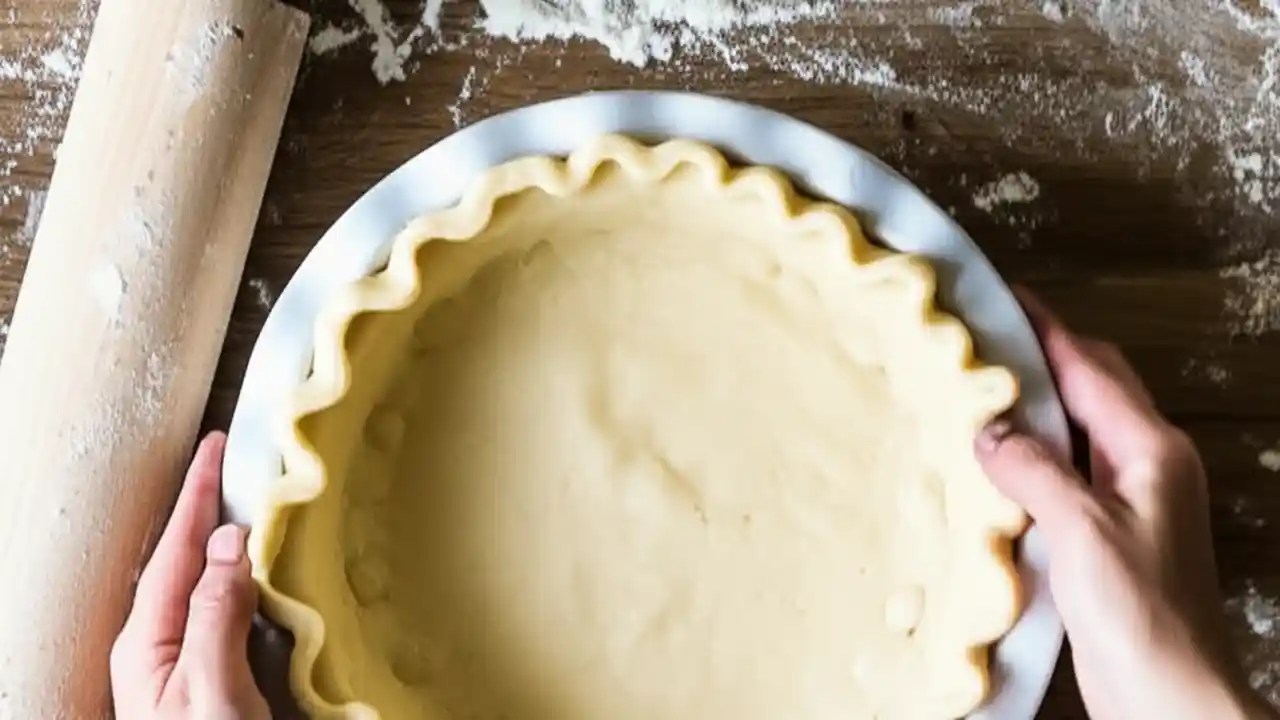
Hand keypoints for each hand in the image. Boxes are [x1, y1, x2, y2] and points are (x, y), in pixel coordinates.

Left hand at [110, 432, 268, 718]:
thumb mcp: (211, 691)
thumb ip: (216, 615)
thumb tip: (231, 542)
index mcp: (147, 644)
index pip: (174, 549)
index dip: (196, 495)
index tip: (216, 445)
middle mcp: (164, 646)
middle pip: (184, 558)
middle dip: (206, 507)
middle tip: (232, 459)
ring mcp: (192, 662)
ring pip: (210, 583)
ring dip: (231, 539)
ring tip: (252, 499)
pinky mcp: (222, 677)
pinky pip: (235, 612)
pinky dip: (254, 579)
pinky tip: (271, 568)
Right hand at [975, 291, 1273, 719]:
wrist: (1168, 694)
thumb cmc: (1141, 613)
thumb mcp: (1082, 531)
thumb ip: (1034, 470)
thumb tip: (988, 429)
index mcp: (1151, 450)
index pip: (1091, 368)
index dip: (1047, 327)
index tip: (1005, 294)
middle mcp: (1146, 465)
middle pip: (1093, 387)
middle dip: (1045, 354)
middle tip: (986, 335)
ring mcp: (1131, 500)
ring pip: (1079, 429)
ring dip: (1036, 404)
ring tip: (979, 387)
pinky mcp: (1109, 534)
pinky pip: (1068, 472)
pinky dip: (1033, 454)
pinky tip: (994, 461)